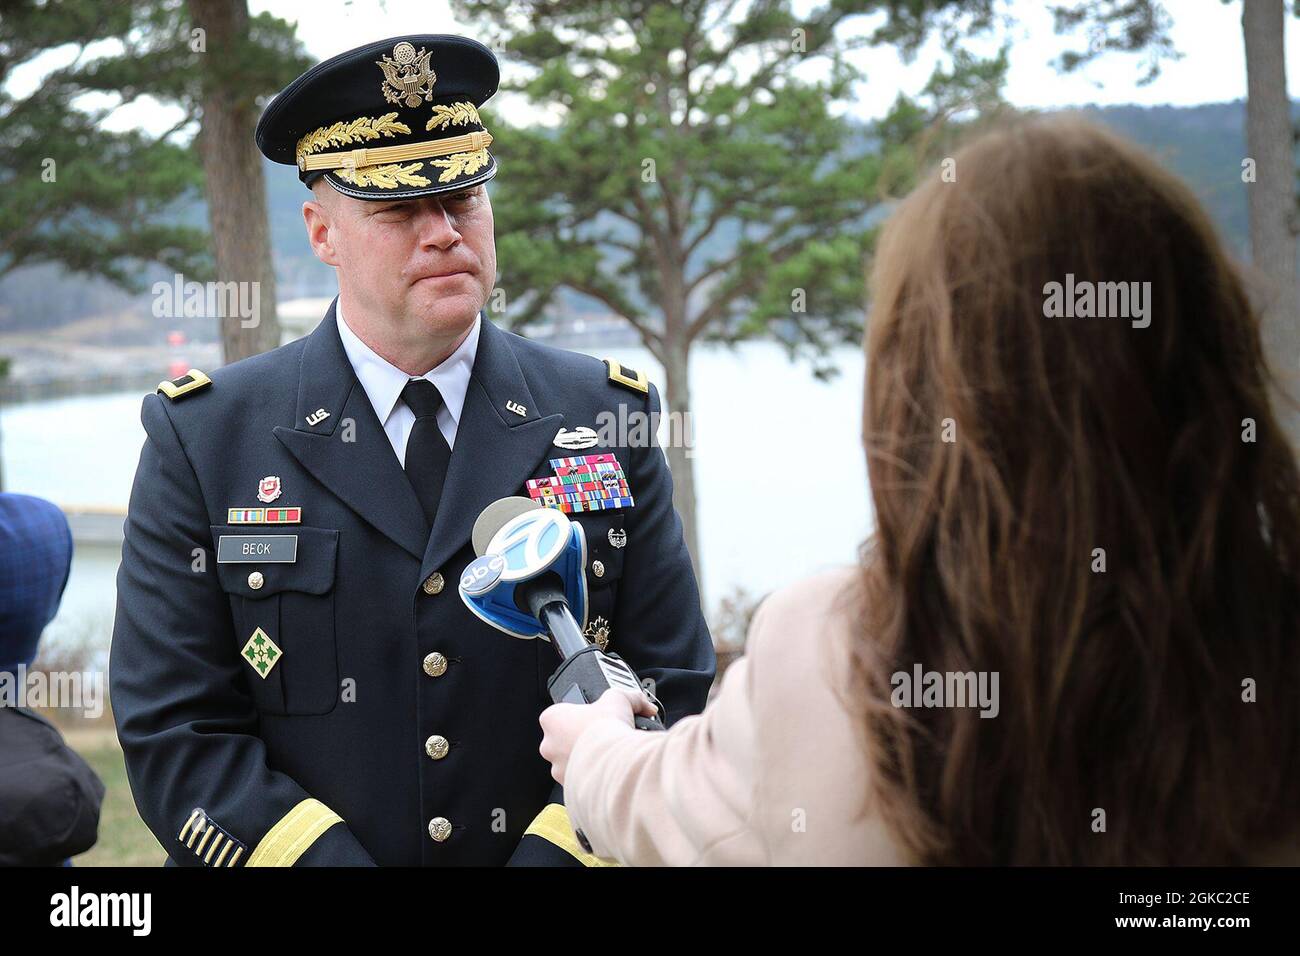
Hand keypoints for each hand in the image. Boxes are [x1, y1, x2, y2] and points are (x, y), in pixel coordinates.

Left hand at [539, 688, 657, 785]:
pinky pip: (579, 779)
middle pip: (564, 739)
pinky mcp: (569, 786)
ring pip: (571, 762)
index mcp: (552, 718)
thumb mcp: (620, 699)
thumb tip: (642, 704)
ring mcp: (557, 768)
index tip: (594, 718)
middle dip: (582, 738)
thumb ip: (630, 698)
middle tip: (602, 736)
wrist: (614, 760)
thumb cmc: (607, 729)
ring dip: (586, 758)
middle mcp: (549, 745)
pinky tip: (606, 769)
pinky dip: (591, 776)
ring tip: (606, 753)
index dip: (580, 715)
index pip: (561, 714)